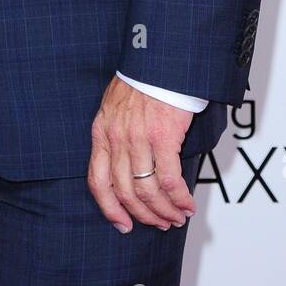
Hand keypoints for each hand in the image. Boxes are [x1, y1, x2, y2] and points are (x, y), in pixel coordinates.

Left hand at [88, 75, 196, 232]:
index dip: (109, 209)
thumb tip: (126, 166)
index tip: (123, 225)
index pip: (98, 181)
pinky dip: (179, 198)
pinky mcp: (163, 137)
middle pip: (125, 192)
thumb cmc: (141, 81)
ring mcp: (138, 138)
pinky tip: (187, 204)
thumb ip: (115, 134)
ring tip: (177, 217)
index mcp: (102, 131)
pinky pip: (169, 180)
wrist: (160, 60)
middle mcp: (116, 138)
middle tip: (161, 223)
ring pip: (148, 191)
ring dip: (165, 211)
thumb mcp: (115, 107)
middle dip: (144, 215)